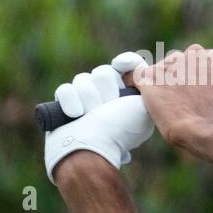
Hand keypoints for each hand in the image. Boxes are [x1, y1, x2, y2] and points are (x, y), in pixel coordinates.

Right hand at [44, 52, 154, 185]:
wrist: (92, 150)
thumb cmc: (121, 132)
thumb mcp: (144, 110)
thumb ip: (148, 89)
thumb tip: (145, 73)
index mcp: (128, 95)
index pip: (129, 66)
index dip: (126, 62)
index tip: (122, 66)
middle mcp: (108, 95)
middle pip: (103, 72)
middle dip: (106, 90)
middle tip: (108, 107)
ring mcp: (85, 99)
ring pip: (82, 79)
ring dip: (89, 98)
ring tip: (91, 115)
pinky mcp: (64, 104)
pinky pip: (65, 89)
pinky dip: (70, 101)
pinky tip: (75, 114)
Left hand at [131, 44, 212, 145]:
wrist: (201, 129)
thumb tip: (206, 89)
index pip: (207, 56)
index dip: (202, 73)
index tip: (201, 86)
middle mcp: (193, 54)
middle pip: (182, 58)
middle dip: (181, 74)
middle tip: (183, 95)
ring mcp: (170, 64)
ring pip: (162, 67)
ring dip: (163, 80)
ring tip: (170, 102)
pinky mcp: (150, 76)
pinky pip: (137, 74)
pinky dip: (139, 84)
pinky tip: (145, 95)